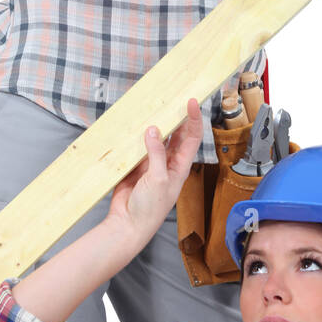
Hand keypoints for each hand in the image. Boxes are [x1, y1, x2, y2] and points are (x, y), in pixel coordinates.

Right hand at [104, 97, 203, 243]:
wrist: (128, 224)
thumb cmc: (149, 209)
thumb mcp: (158, 179)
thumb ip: (156, 153)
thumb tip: (154, 130)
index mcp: (180, 166)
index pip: (191, 138)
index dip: (194, 119)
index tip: (192, 102)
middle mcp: (167, 162)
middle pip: (175, 134)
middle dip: (176, 116)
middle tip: (174, 97)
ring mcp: (150, 163)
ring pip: (155, 138)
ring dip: (155, 124)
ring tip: (154, 106)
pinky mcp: (134, 166)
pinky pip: (137, 147)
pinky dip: (135, 136)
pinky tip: (132, 126)